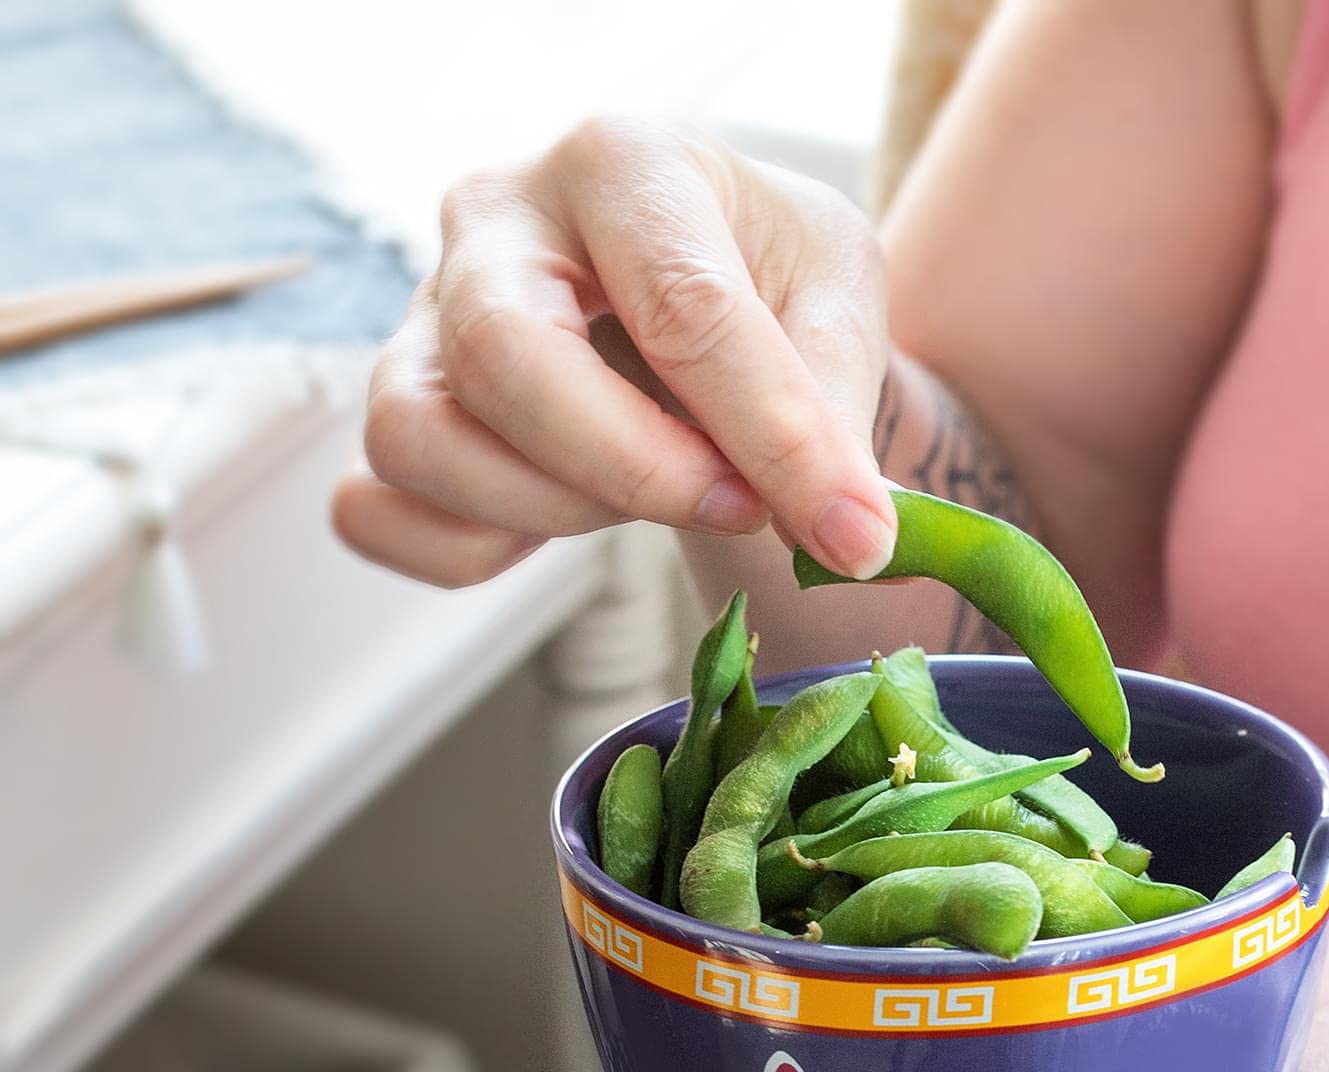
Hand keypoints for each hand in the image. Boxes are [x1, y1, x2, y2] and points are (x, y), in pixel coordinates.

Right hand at [331, 118, 897, 585]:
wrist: (714, 291)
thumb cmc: (771, 279)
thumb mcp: (836, 301)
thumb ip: (832, 408)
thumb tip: (847, 536)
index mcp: (622, 161)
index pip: (683, 310)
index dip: (773, 441)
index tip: (851, 535)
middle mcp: (495, 217)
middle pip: (506, 358)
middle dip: (636, 470)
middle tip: (737, 508)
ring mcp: (422, 312)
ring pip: (417, 435)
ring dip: (551, 510)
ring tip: (653, 496)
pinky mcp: (395, 403)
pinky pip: (373, 506)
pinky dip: (465, 549)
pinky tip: (560, 527)